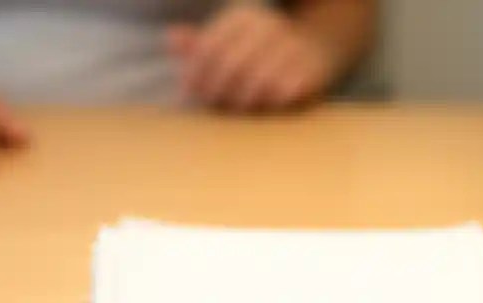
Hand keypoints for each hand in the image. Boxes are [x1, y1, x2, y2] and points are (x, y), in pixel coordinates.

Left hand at [166, 5, 339, 111]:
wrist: (311, 47)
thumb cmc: (256, 51)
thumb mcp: (226, 43)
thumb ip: (198, 45)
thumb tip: (170, 37)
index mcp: (243, 16)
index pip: (210, 47)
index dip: (195, 73)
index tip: (188, 92)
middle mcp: (268, 25)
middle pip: (231, 65)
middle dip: (217, 90)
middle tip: (213, 104)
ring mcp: (291, 44)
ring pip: (257, 80)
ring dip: (243, 99)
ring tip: (239, 106)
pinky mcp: (310, 67)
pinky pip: (283, 91)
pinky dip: (270, 102)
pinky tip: (264, 106)